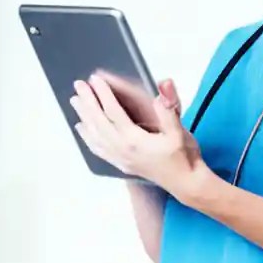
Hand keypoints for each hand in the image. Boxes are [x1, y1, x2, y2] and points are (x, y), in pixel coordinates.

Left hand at [69, 75, 210, 202]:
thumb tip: (163, 85)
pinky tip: (82, 128)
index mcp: (135, 140)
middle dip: (88, 102)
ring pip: (95, 136)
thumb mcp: (180, 131)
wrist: (186, 183)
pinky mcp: (122, 164)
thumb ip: (168, 108)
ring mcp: (121, 159)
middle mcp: (123, 150)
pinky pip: (99, 150)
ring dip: (84, 117)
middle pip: (99, 122)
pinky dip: (88, 137)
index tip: (95, 79)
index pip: (114, 112)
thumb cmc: (184, 157)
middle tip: (78, 85)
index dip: (103, 94)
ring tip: (75, 101)